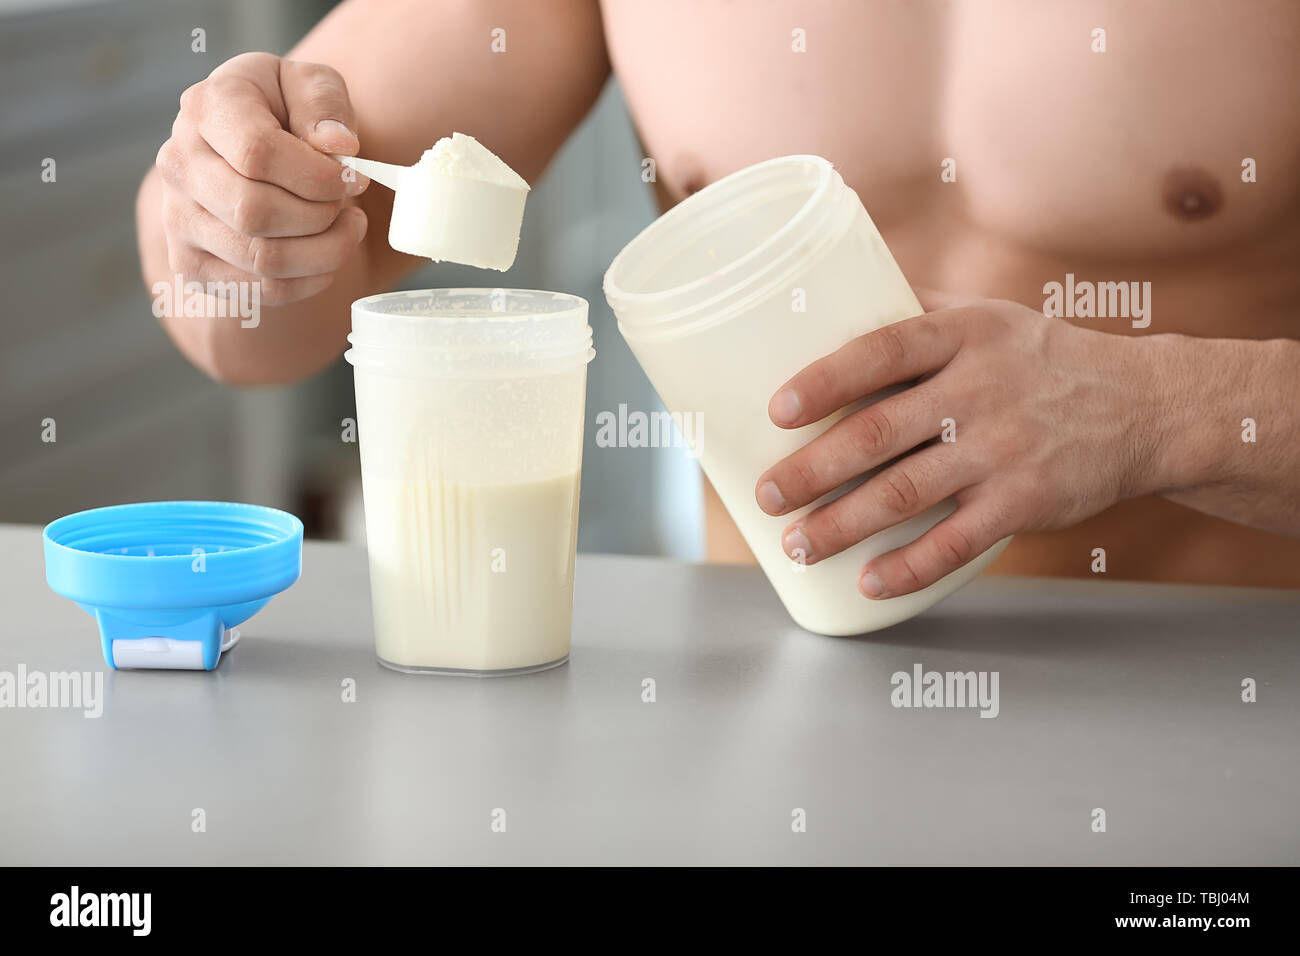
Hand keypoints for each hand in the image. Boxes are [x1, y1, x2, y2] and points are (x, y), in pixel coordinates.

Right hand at [154, 52, 368, 305]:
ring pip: (263, 260)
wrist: (256, 150)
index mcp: (206, 108)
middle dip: (322, 215)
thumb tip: (338, 146)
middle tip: (346, 203)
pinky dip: (311, 279)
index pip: (256, 154)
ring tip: (345, 227)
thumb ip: (325, 104)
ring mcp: (179, 220)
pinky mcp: (194, 266)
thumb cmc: (288, 113)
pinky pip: (263, 291)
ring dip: (325, 251)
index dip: (318, 176)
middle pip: (256, 212)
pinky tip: (323, 251)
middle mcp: (179, 164)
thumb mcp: (312, 84)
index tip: (352, 176)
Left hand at [755, 291, 1171, 598]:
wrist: (1146, 407)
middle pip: (878, 432)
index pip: (881, 350)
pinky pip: (955, 543)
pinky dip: (908, 567)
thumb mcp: (991, 317)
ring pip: (904, 494)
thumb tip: (835, 291)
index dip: (824, 381)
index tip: (776, 412)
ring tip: (796, 544)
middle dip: (812, 470)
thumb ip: (921, 311)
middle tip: (766, 496)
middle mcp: (981, 389)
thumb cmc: (1043, 360)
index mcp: (964, 334)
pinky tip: (868, 582)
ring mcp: (1004, 449)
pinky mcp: (1025, 502)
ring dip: (841, 526)